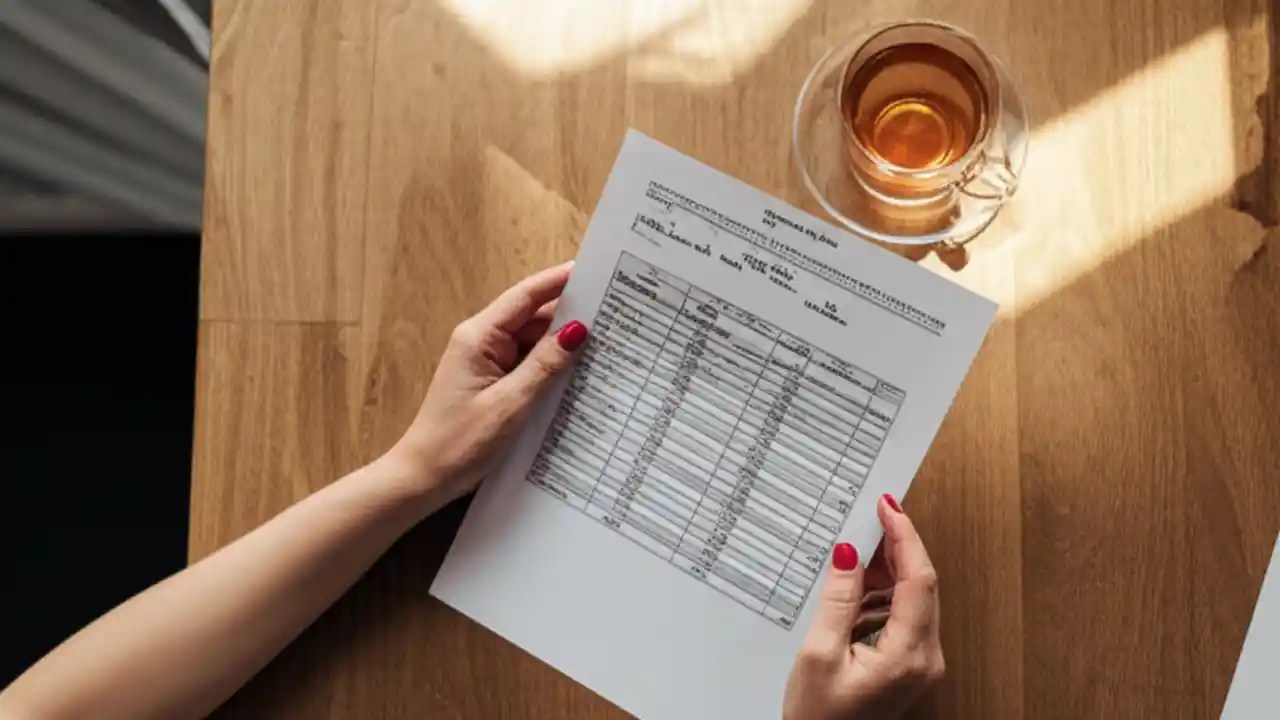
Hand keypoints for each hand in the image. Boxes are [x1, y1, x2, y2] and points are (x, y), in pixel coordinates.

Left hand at [386, 262, 587, 505]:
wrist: (424, 477)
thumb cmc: (459, 442)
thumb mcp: (510, 403)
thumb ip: (545, 365)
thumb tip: (578, 330)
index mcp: (479, 337)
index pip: (526, 296)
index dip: (559, 280)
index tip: (594, 269)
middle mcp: (482, 341)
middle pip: (533, 316)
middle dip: (570, 314)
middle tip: (613, 312)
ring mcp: (487, 361)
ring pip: (533, 341)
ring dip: (562, 344)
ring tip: (605, 341)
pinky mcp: (492, 381)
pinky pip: (527, 363)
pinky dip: (551, 365)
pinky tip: (578, 371)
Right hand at [783, 495, 944, 719]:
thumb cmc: (819, 717)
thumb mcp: (819, 653)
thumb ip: (838, 599)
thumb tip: (848, 554)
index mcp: (907, 655)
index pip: (918, 580)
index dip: (904, 538)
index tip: (887, 508)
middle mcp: (925, 658)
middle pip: (921, 585)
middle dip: (896, 548)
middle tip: (869, 518)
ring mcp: (920, 662)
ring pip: (912, 598)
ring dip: (887, 570)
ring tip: (854, 552)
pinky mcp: (909, 663)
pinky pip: (903, 615)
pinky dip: (883, 593)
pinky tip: (857, 586)